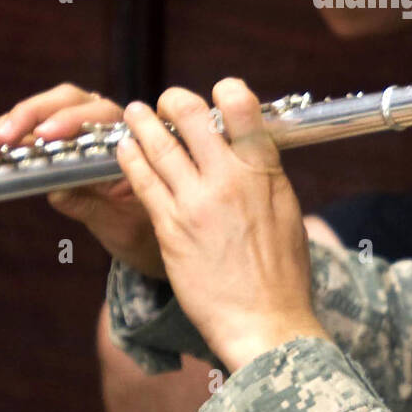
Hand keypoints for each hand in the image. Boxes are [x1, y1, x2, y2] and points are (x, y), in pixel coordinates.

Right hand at [0, 84, 163, 278]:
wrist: (143, 235)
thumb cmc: (138, 224)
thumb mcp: (121, 222)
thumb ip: (93, 205)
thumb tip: (56, 192)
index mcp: (129, 136)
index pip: (99, 114)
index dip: (70, 120)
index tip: (44, 137)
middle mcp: (103, 122)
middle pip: (64, 101)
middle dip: (29, 115)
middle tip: (1, 138)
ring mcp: (77, 128)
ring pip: (42, 111)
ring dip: (9, 124)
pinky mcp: (55, 141)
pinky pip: (29, 131)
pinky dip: (5, 136)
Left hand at [116, 78, 330, 372]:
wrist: (265, 321)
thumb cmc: (282, 273)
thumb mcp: (287, 212)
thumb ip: (266, 177)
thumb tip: (254, 154)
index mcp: (264, 171)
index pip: (242, 108)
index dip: (225, 91)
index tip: (215, 93)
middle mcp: (229, 178)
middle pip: (191, 117)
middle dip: (173, 101)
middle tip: (165, 102)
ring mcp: (196, 201)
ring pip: (159, 145)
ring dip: (142, 123)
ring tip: (134, 113)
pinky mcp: (170, 227)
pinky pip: (143, 181)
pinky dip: (130, 159)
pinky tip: (124, 149)